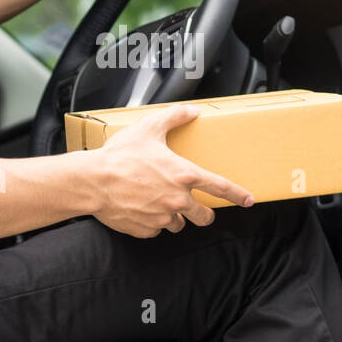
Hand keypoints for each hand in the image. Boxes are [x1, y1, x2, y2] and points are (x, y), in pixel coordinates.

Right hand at [89, 103, 254, 237]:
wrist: (92, 181)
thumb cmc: (120, 155)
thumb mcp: (149, 128)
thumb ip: (174, 118)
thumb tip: (192, 111)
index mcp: (184, 175)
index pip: (221, 187)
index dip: (238, 195)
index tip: (248, 200)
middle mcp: (178, 199)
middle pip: (204, 216)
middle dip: (203, 214)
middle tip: (196, 209)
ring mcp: (162, 217)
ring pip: (179, 224)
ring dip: (174, 217)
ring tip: (157, 203)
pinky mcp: (147, 229)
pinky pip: (156, 230)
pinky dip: (152, 222)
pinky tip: (140, 208)